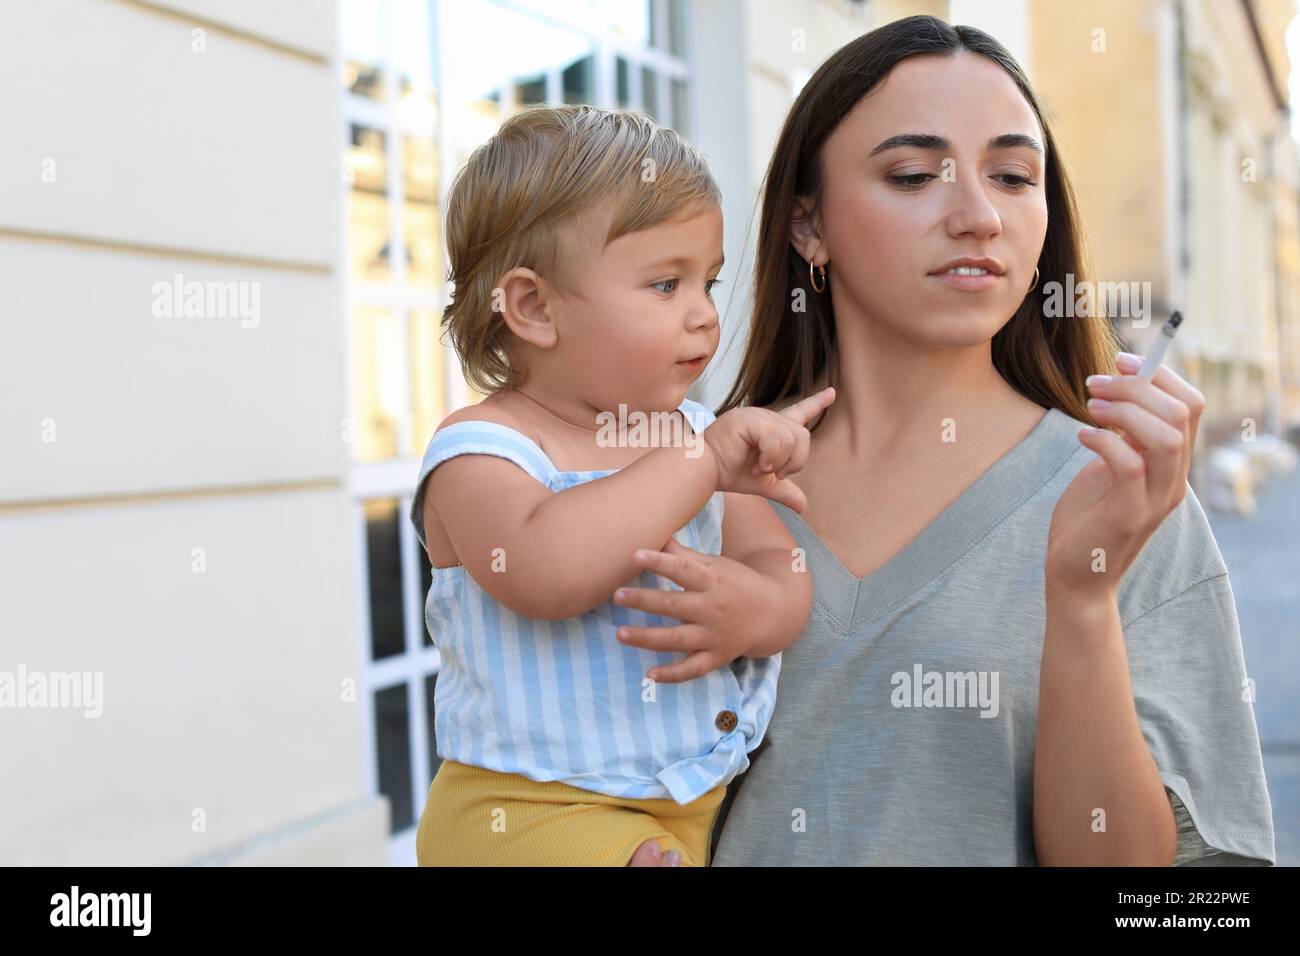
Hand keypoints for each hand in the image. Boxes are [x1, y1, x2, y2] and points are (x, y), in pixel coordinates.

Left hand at [611, 537, 773, 682]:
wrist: (774, 613)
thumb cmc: (737, 583)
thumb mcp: (716, 564)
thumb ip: (684, 556)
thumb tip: (655, 534)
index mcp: (712, 580)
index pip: (684, 570)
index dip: (660, 563)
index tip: (636, 555)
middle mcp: (712, 609)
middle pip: (674, 605)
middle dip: (644, 601)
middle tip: (617, 595)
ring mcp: (714, 636)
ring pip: (677, 639)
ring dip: (648, 638)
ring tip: (620, 634)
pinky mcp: (716, 657)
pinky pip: (693, 669)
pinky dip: (673, 675)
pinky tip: (650, 675)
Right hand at [703, 387, 834, 511]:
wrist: (706, 472)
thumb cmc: (729, 473)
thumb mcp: (764, 483)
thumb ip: (785, 490)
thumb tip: (803, 507)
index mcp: (772, 428)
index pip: (800, 412)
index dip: (817, 403)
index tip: (832, 393)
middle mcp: (767, 417)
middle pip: (803, 434)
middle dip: (795, 460)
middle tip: (773, 472)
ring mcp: (757, 416)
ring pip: (790, 438)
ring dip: (779, 461)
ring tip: (759, 467)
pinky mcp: (748, 420)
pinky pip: (774, 438)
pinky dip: (770, 456)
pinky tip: (756, 463)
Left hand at [1046, 352, 1205, 604]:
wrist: (1075, 578)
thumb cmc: (1087, 520)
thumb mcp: (1107, 468)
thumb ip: (1121, 437)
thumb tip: (1118, 390)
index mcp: (1172, 466)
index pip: (1191, 406)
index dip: (1161, 375)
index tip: (1123, 360)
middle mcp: (1172, 481)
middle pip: (1181, 413)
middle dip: (1137, 386)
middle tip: (1094, 382)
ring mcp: (1155, 500)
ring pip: (1166, 437)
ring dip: (1125, 411)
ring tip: (1089, 406)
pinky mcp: (1128, 515)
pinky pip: (1130, 465)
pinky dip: (1105, 441)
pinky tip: (1081, 437)